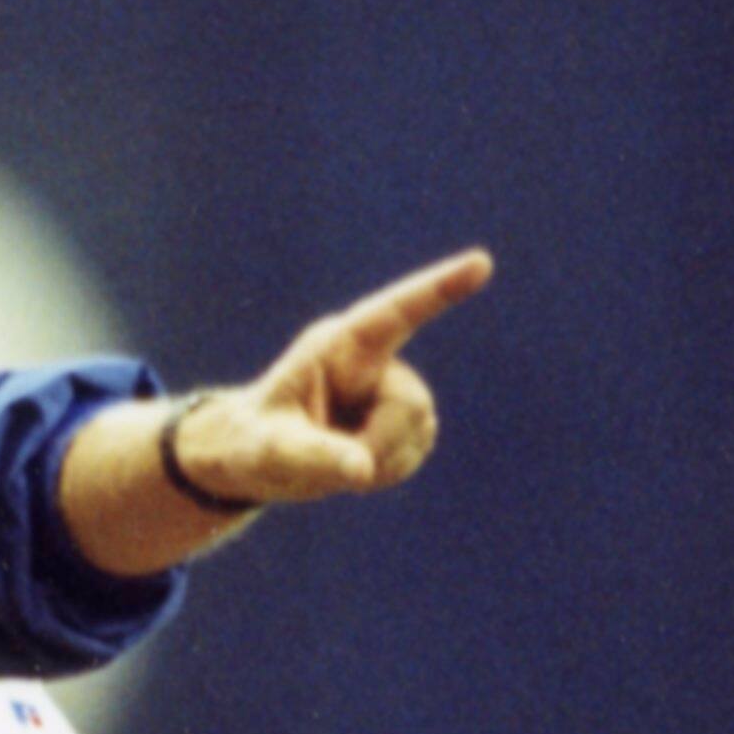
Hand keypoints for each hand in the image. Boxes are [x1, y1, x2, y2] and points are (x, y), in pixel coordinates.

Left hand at [171, 247, 492, 506]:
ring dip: (381, 460)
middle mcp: (371, 359)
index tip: (480, 263)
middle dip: (380, 445)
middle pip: (411, 404)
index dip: (439, 289)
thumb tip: (361, 468)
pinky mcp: (402, 417)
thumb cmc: (253, 443)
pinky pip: (417, 449)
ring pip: (419, 430)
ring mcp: (390, 388)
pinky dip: (389, 470)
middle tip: (338, 463)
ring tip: (337, 458)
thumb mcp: (270, 452)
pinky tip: (356, 466)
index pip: (394, 314)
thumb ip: (314, 456)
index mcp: (336, 347)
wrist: (257, 459)